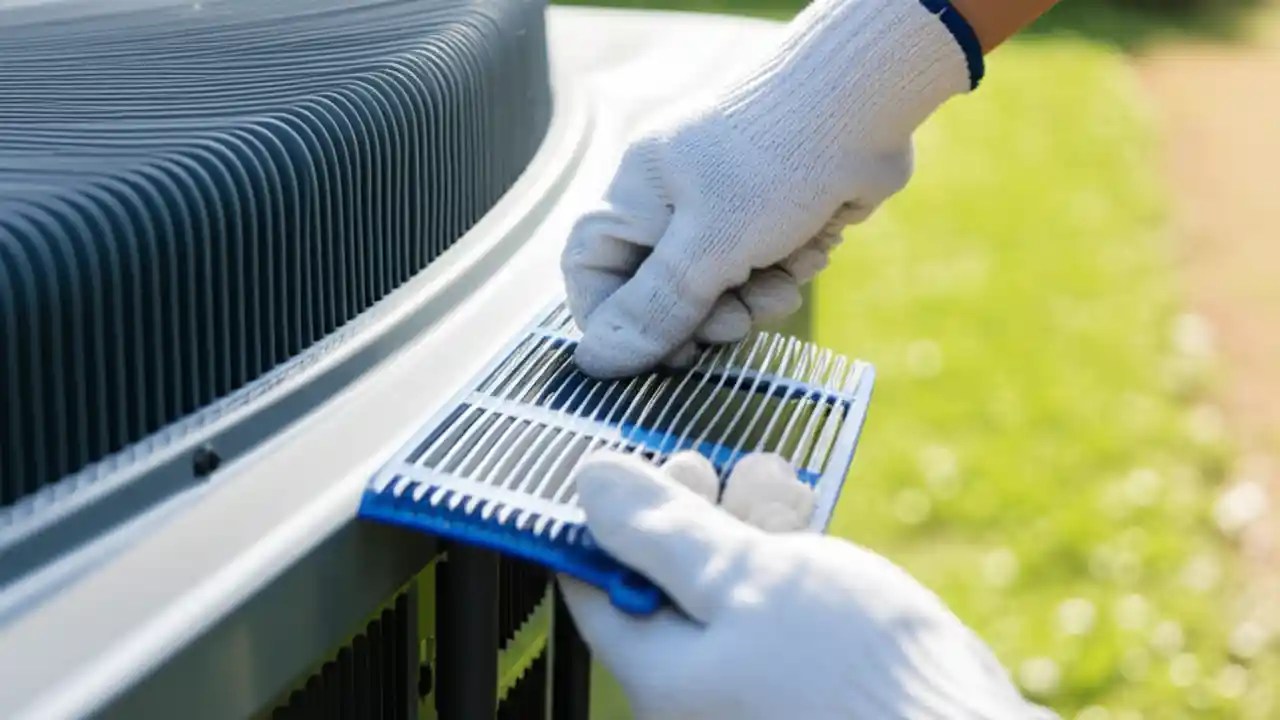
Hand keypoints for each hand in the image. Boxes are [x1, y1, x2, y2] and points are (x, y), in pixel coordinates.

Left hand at [560, 451, 1052, 719]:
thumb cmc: (855, 677)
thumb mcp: (747, 581)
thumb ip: (664, 533)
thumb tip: (589, 484)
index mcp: (661, 677)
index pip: (597, 584)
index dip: (606, 516)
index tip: (632, 464)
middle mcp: (699, 690)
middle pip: (665, 580)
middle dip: (688, 509)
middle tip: (709, 463)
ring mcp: (753, 687)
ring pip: (726, 586)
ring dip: (743, 521)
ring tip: (769, 478)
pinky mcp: (804, 681)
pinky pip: (774, 610)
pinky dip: (785, 559)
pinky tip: (803, 515)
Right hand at [561, 0, 980, 377]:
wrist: (866, 104)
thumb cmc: (775, 164)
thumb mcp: (709, 247)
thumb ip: (654, 308)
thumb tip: (594, 363)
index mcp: (636, 197)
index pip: (590, 270)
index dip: (613, 320)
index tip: (656, 352)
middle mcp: (671, 202)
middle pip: (660, 293)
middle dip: (702, 317)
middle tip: (736, 322)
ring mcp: (721, 210)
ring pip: (718, 290)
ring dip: (753, 299)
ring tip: (782, 279)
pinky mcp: (770, 217)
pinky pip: (761, 271)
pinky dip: (785, 271)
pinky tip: (812, 246)